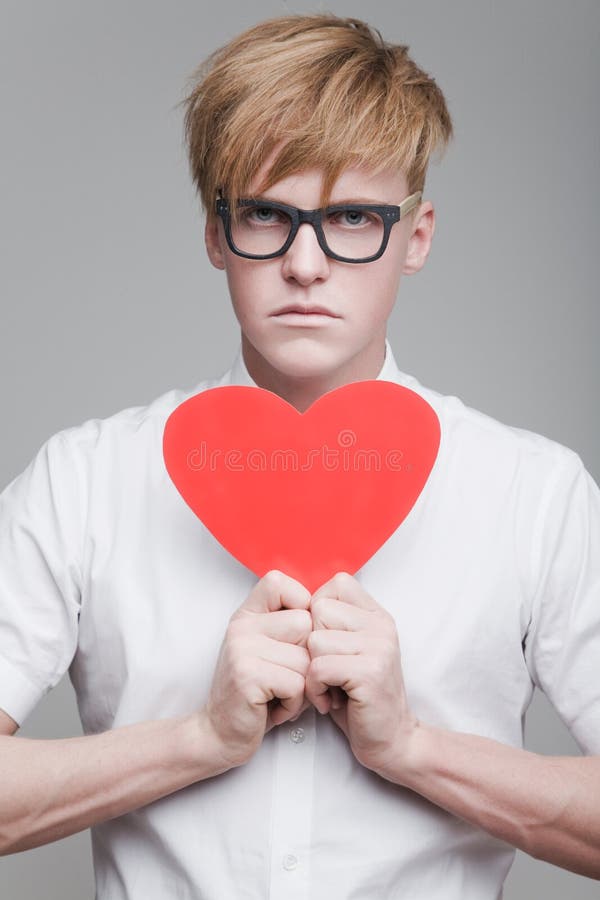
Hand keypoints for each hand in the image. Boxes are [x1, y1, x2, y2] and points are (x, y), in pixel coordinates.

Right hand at [202, 570, 311, 768]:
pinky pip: (297, 684)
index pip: (279, 582)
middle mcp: (242, 626)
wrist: (220, 733)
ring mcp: (242, 648)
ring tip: (280, 695)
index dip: (298, 605)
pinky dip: (294, 704)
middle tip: (288, 679)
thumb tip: (329, 609)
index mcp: (247, 615)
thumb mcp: (267, 649)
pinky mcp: (247, 675)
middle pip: (305, 624)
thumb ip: (286, 625)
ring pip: (306, 659)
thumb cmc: (255, 693)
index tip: (293, 638)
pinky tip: (275, 708)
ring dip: (303, 687)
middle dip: (307, 658)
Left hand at [305, 572, 417, 776]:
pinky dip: (315, 689)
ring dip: (312, 670)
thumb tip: (297, 601)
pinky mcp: (369, 672)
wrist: (392, 740)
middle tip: (328, 671)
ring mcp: (378, 647)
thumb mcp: (350, 650)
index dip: (319, 612)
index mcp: (376, 615)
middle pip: (319, 611)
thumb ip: (335, 623)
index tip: (327, 644)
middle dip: (312, 645)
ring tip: (329, 687)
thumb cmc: (359, 697)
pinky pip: (318, 668)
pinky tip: (330, 701)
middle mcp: (381, 625)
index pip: (336, 584)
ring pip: (314, 640)